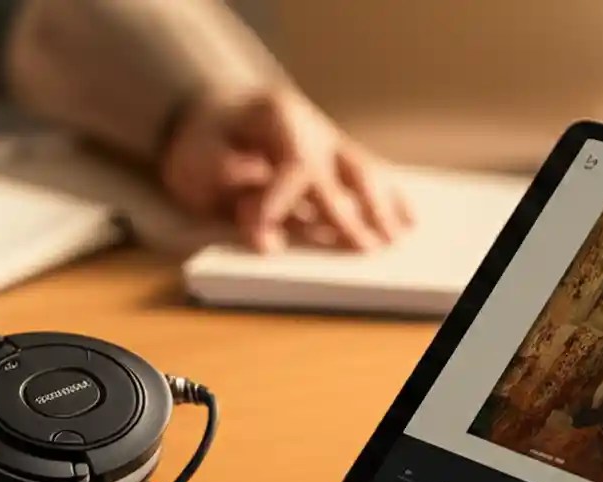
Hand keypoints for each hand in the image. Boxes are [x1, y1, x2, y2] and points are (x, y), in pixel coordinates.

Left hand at [160, 87, 413, 252]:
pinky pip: (368, 176)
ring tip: (393, 236)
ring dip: (379, 207)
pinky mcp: (336, 158)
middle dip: (349, 212)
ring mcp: (329, 140)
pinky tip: (406, 218)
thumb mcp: (196, 156)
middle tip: (364, 246)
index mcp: (278, 115)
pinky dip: (389, 197)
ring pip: (363, 172)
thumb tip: (260, 223)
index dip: (280, 203)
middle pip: (340, 170)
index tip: (263, 236)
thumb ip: (225, 181)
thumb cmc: (202, 140)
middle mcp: (312, 126)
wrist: (211, 115)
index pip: (292, 164)